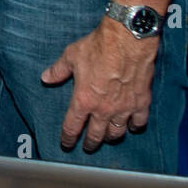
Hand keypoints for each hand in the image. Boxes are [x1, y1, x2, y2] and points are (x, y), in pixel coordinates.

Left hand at [41, 18, 158, 153]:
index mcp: (84, 100)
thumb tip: (46, 78)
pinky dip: (135, 126)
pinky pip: (139, 122)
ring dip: (111, 136)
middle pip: (97, 134)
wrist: (127, 40)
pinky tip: (132, 126)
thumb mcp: (71, 56)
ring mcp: (124, 107)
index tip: (66, 144)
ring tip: (107, 137)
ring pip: (118, 131)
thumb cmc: (98, 47)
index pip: (73, 126)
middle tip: (88, 146)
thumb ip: (58, 70)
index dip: (68, 137)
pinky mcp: (141, 102)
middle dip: (91, 142)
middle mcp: (104, 109)